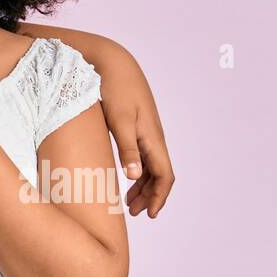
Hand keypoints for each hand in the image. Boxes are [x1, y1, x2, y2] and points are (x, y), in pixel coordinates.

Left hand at [95, 44, 173, 217]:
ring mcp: (146, 130)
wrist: (112, 61)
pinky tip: (125, 175)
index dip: (160, 197)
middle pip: (159, 174)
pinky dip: (137, 170)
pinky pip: (143, 154)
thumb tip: (135, 176)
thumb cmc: (112, 88)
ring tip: (129, 201)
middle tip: (134, 212)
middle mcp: (153, 136)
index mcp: (152, 137)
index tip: (150, 215)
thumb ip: (127, 148)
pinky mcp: (136, 124)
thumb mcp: (118, 119)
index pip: (165, 175)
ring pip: (151, 165)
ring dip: (143, 185)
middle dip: (150, 195)